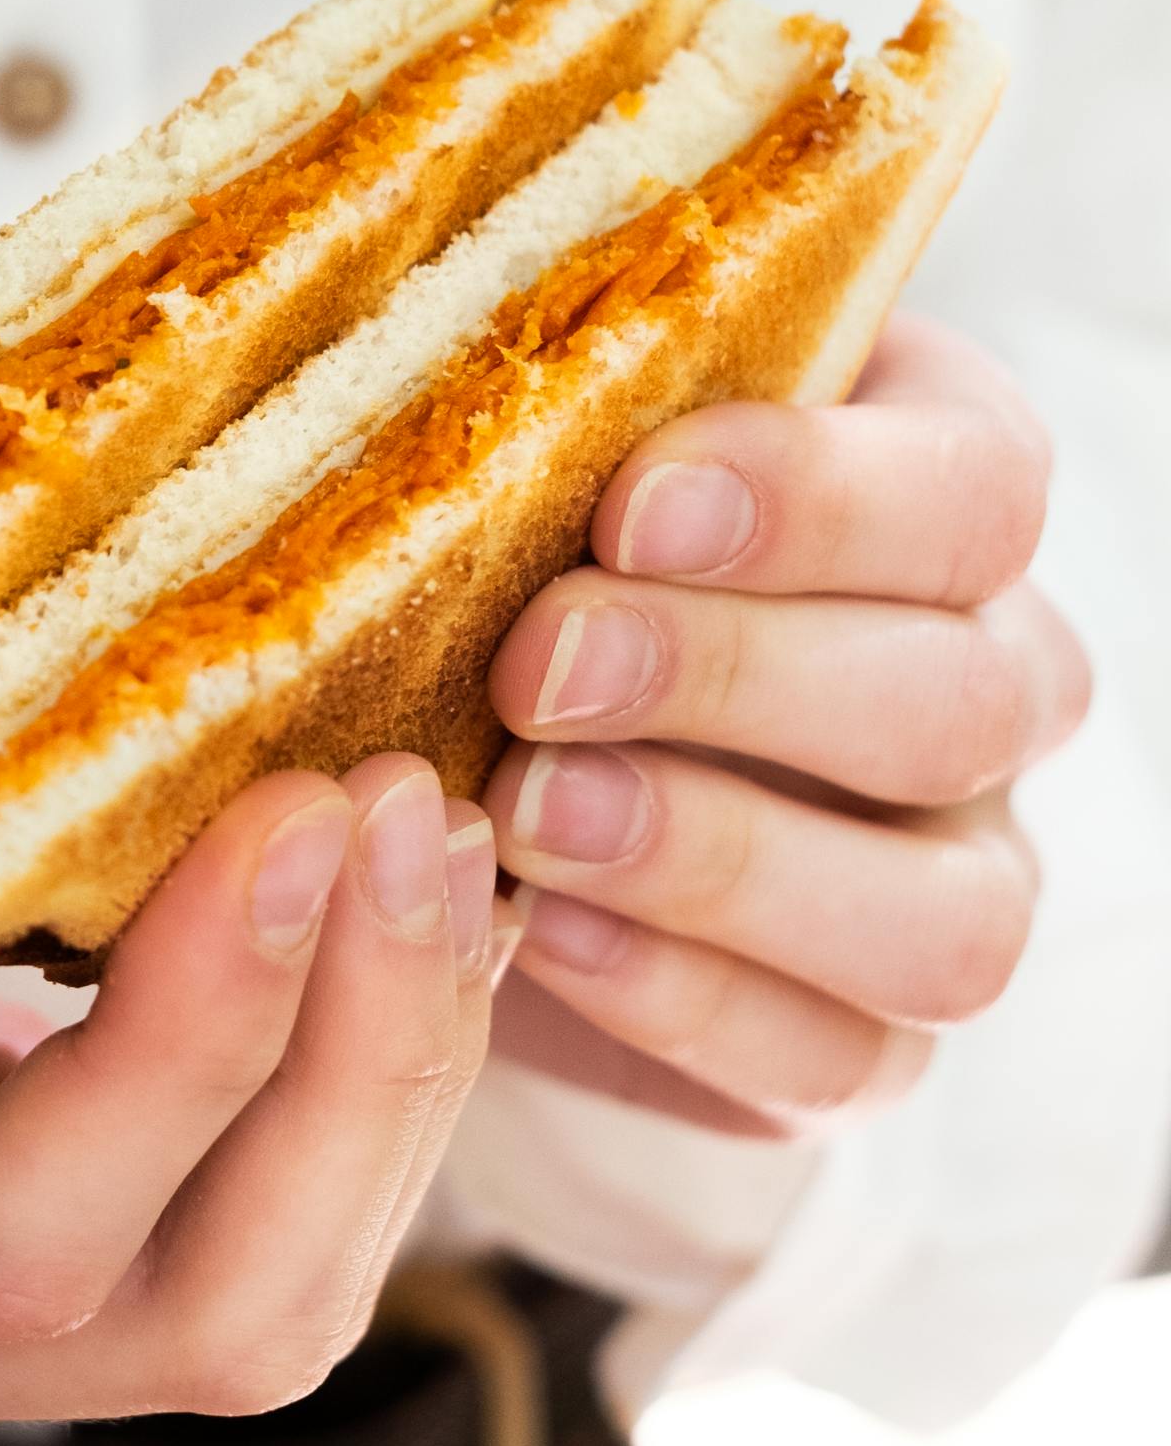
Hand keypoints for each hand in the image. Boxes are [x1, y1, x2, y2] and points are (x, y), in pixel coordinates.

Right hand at [0, 660, 506, 1437]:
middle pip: (205, 1311)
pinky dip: (328, 1049)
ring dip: (382, 1068)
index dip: (185, 1052)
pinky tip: (345, 874)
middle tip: (407, 800)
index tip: (292, 814)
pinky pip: (212, 1191)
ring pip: (250, 1287)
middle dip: (358, 1064)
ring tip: (424, 825)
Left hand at [482, 318, 1090, 1137]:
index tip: (629, 506)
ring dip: (727, 862)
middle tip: (539, 667)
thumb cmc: (523, 535)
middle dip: (735, 680)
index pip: (976, 491)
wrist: (476, 750)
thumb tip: (456, 386)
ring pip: (949, 918)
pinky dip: (686, 1003)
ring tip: (531, 814)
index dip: (819, 499)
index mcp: (943, 502)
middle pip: (960, 702)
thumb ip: (561, 405)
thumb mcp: (554, 445)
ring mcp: (951, 881)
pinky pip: (846, 1059)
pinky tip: (539, 932)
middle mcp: (990, 690)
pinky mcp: (866, 1038)